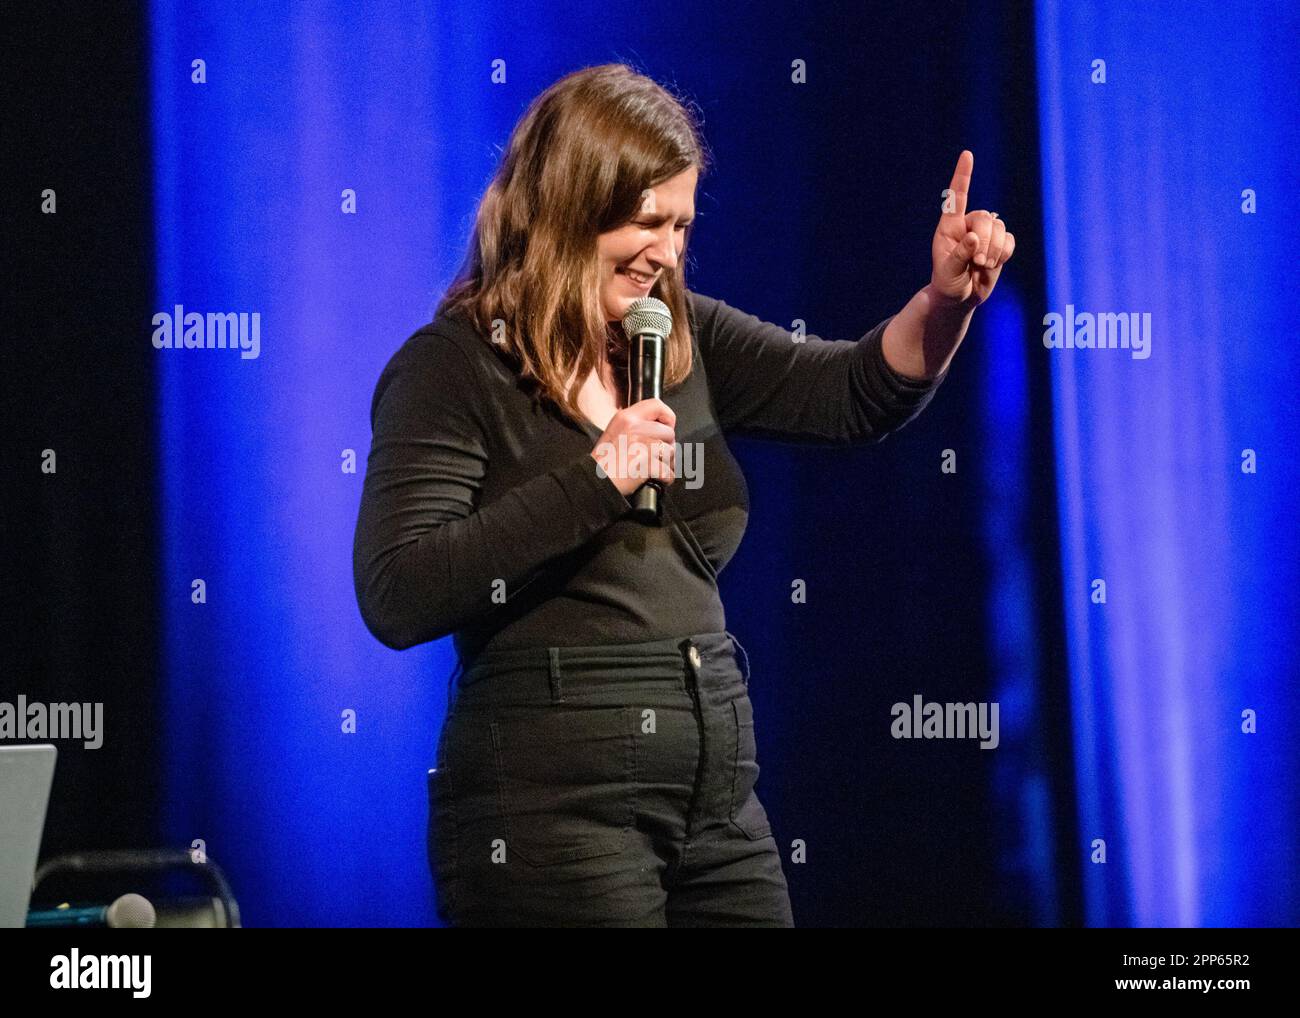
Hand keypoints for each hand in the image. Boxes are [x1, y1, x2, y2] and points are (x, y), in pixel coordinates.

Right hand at [590, 398, 676, 497]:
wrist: (595, 481)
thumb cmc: (604, 463)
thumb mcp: (615, 433)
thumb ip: (635, 427)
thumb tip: (658, 429)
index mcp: (626, 418)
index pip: (657, 405)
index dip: (667, 417)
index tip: (667, 427)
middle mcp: (635, 427)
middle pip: (669, 432)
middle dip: (667, 446)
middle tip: (658, 456)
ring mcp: (642, 444)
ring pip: (670, 451)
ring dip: (667, 463)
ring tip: (656, 469)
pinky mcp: (647, 462)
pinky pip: (667, 470)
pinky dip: (665, 478)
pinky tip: (656, 479)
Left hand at [930, 150, 1014, 306]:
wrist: (961, 297)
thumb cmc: (948, 283)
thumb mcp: (948, 273)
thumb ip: (959, 255)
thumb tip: (975, 238)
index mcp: (949, 227)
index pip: (957, 197)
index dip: (963, 175)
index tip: (967, 155)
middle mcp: (968, 225)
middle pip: (985, 218)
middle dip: (985, 241)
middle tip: (979, 262)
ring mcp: (986, 233)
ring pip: (999, 228)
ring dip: (994, 250)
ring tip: (983, 266)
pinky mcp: (1000, 244)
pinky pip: (1010, 240)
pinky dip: (1004, 253)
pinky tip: (994, 264)